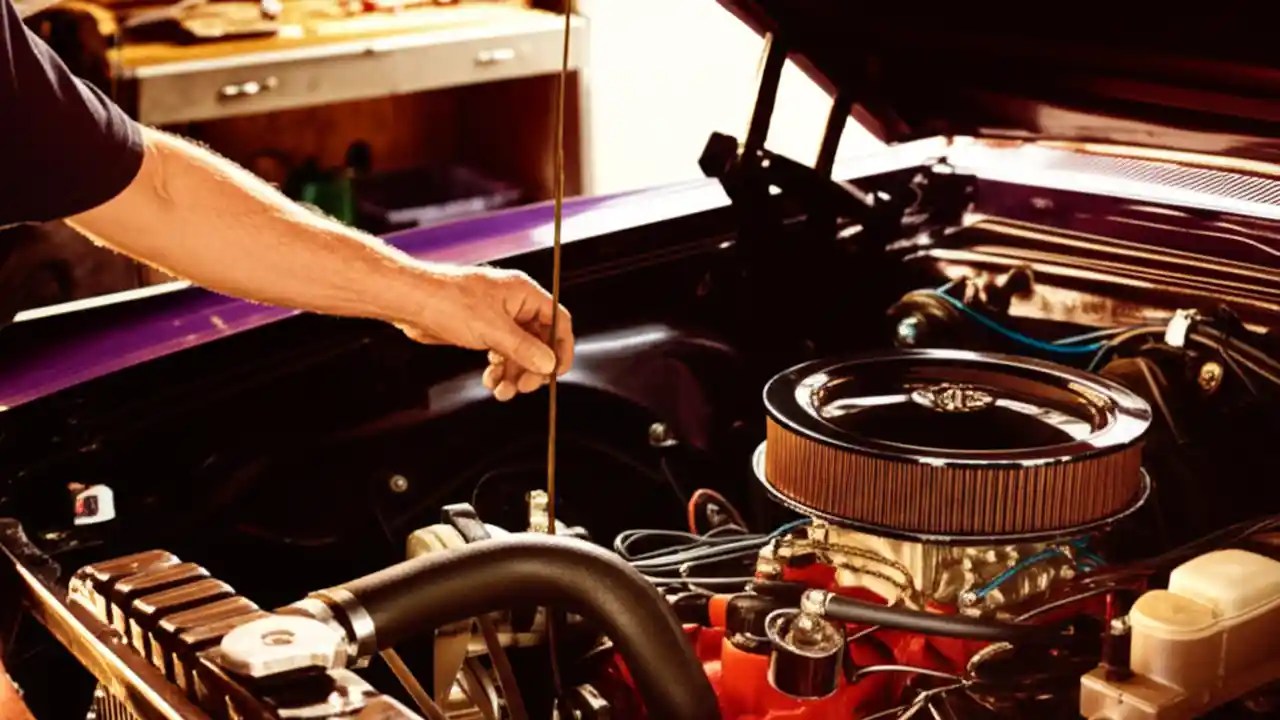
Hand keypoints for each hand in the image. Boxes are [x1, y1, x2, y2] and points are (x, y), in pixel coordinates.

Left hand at [397, 264, 572, 400]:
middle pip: (540, 341)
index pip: (558, 320)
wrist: (411, 302)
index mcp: (524, 294)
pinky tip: (490, 380)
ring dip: (514, 374)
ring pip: (519, 352)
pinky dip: (499, 370)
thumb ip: (523, 348)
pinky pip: (501, 354)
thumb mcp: (492, 329)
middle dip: (533, 367)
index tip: (556, 372)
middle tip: (524, 386)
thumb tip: (548, 363)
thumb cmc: (447, 300)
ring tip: (503, 391)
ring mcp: (498, 318)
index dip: (561, 347)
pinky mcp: (482, 331)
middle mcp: (514, 305)